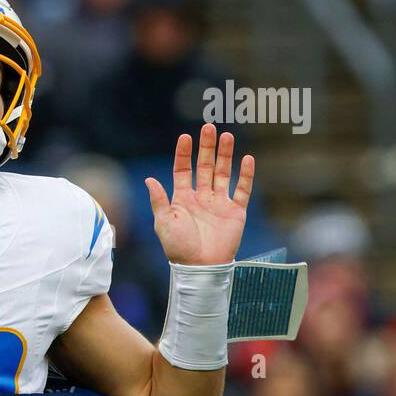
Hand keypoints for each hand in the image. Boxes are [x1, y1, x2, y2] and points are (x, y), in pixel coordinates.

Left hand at [144, 123, 253, 264]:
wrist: (201, 267)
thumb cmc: (179, 247)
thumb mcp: (164, 222)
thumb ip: (159, 200)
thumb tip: (149, 179)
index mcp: (182, 198)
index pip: (183, 170)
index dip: (184, 154)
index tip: (185, 137)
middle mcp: (201, 197)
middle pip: (204, 166)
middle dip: (207, 147)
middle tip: (209, 128)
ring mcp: (219, 203)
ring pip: (223, 173)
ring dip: (225, 155)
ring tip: (227, 136)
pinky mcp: (235, 212)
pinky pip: (242, 190)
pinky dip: (246, 175)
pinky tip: (247, 159)